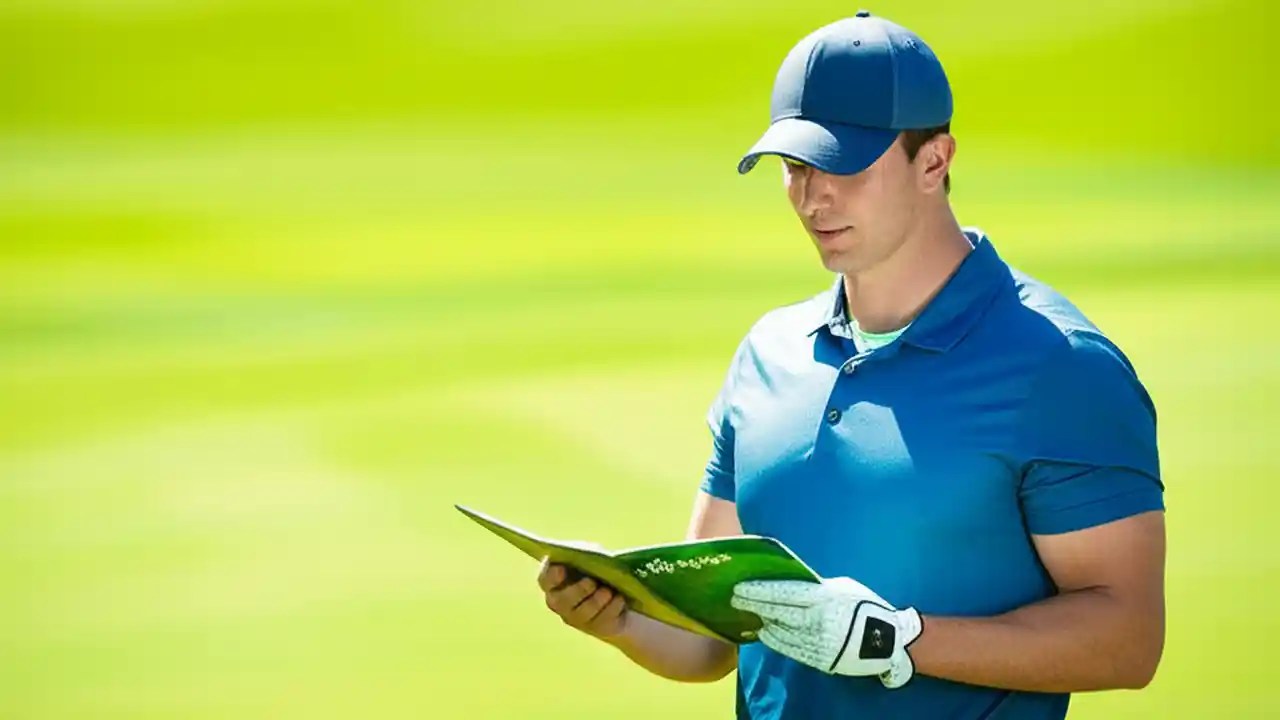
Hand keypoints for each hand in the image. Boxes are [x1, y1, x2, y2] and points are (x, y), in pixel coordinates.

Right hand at [537, 558, 628, 639]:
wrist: (621, 593)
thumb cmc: (599, 570)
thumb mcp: (591, 558)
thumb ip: (585, 553)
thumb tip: (591, 552)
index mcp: (555, 582)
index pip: (545, 580)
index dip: (551, 575)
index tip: (561, 568)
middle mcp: (560, 603)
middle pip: (561, 601)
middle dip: (578, 590)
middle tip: (592, 582)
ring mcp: (577, 618)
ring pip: (583, 613)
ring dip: (597, 600)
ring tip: (609, 591)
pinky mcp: (596, 628)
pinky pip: (602, 620)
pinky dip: (613, 607)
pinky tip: (620, 599)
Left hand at [731, 577, 922, 687]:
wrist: (887, 640)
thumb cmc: (864, 606)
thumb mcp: (842, 587)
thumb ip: (816, 587)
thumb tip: (792, 583)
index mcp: (824, 597)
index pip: (784, 592)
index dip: (760, 590)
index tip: (741, 586)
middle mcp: (817, 620)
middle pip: (777, 612)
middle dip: (754, 604)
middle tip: (735, 599)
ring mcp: (816, 642)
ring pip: (780, 632)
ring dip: (763, 622)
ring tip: (749, 614)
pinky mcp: (818, 659)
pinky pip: (789, 649)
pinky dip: (775, 640)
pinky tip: (765, 632)